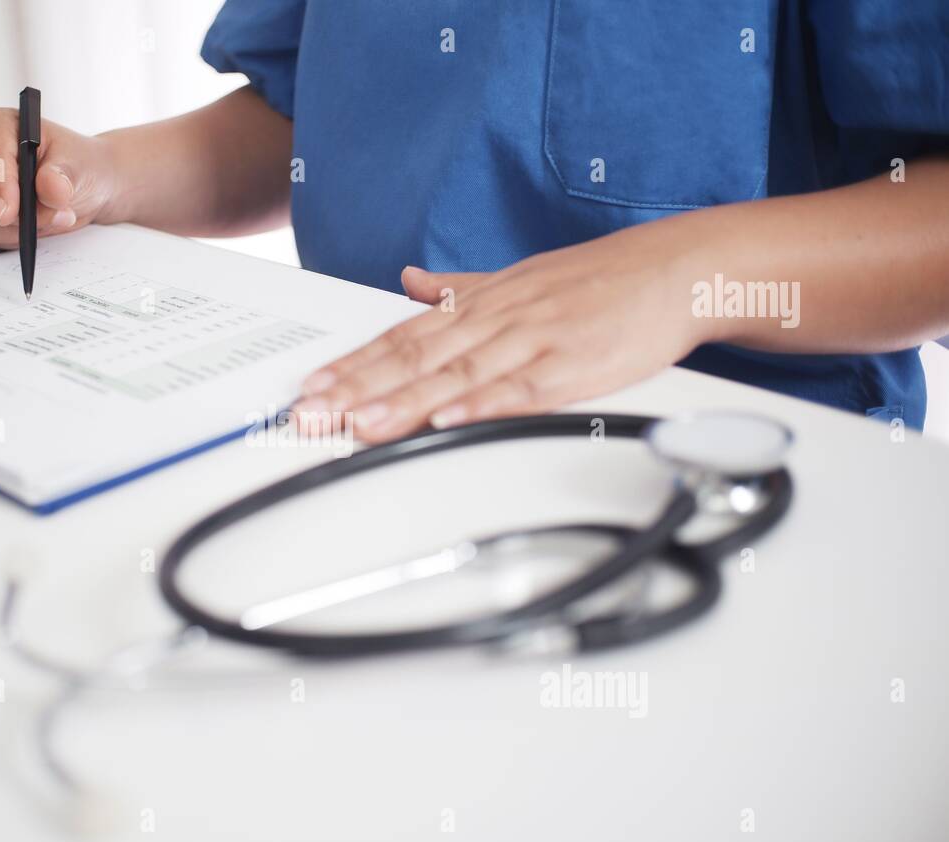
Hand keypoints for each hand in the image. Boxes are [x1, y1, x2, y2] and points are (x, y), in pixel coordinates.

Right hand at [0, 109, 118, 247]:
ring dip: (14, 230)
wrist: (79, 185)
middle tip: (56, 213)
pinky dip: (7, 239)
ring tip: (48, 216)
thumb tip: (51, 188)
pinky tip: (30, 226)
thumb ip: (63, 177)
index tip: (8, 213)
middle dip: (18, 214)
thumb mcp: (80, 165)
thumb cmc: (75, 165)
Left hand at [293, 218, 710, 441]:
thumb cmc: (599, 279)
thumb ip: (460, 287)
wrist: (676, 269)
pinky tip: (446, 420)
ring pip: (457, 375)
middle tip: (313, 413)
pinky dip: (481, 405)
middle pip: (416, 357)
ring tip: (359, 423)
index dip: (354, 363)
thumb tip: (411, 282)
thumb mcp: (518, 276)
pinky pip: (519, 389)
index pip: (403, 336)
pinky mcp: (572, 367)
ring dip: (404, 402)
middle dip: (358, 387)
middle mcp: (498, 318)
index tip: (313, 387)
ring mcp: (533, 341)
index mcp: (482, 301)